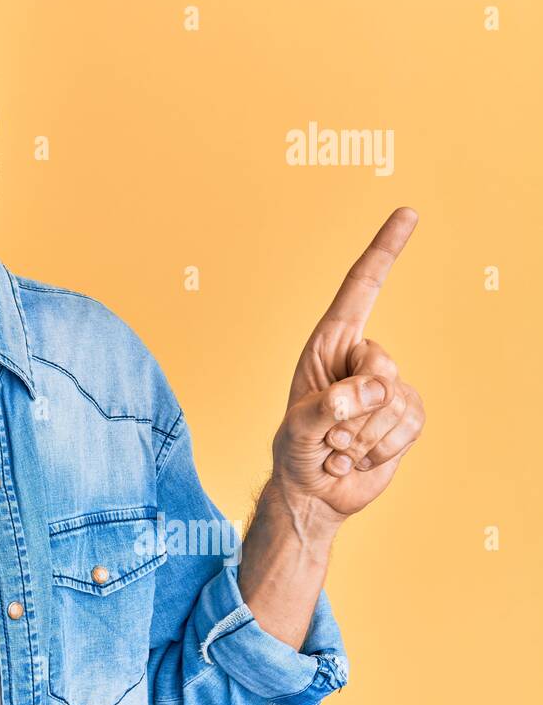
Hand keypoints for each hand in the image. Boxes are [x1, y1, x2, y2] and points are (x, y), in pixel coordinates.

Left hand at [270, 207, 425, 520]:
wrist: (314, 493)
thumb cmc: (295, 453)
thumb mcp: (298, 428)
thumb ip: (329, 406)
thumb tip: (372, 389)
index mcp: (327, 344)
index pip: (361, 288)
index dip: (385, 249)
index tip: (408, 211)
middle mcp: (360, 359)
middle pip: (381, 361)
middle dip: (352, 405)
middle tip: (327, 432)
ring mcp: (386, 387)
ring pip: (396, 400)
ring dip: (362, 436)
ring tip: (337, 447)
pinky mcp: (405, 416)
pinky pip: (409, 424)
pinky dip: (379, 450)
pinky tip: (356, 458)